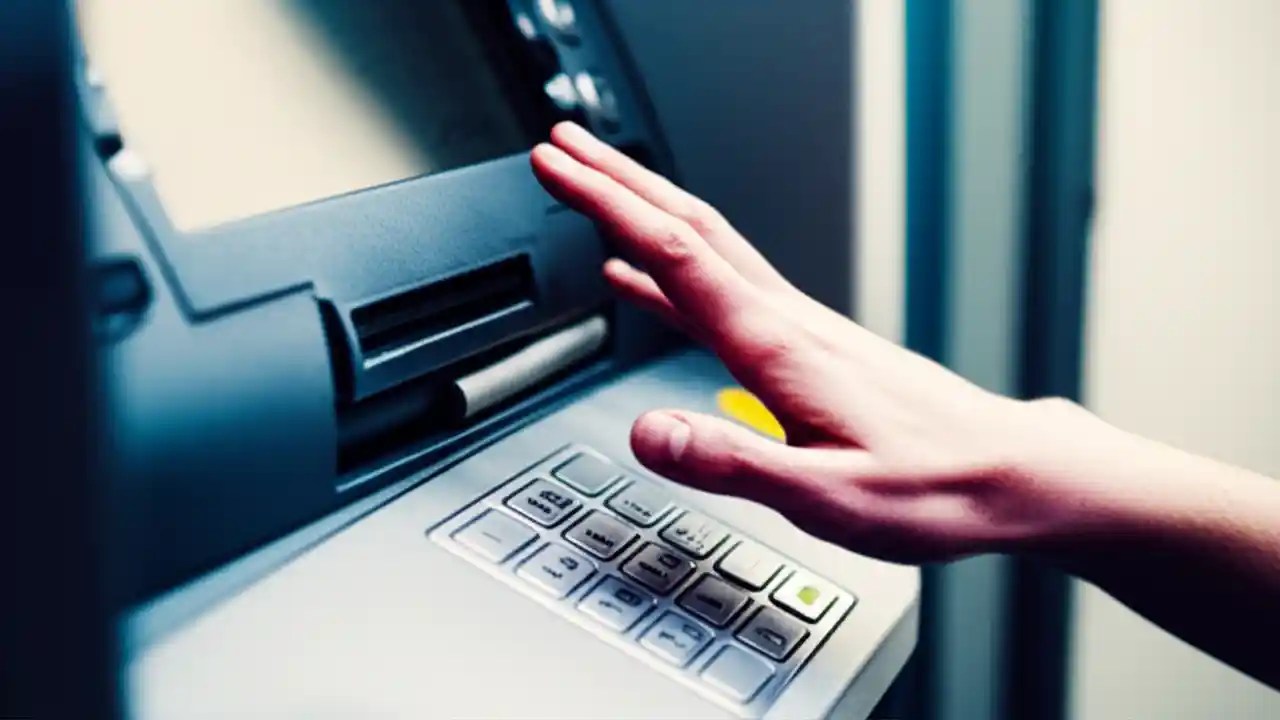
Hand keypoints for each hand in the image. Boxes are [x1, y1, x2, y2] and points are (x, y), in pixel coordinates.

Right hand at [530, 123, 1132, 562]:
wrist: (1006, 472)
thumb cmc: (929, 487)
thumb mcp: (825, 495)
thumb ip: (731, 461)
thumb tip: (646, 431)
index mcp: (776, 346)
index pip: (676, 254)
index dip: (609, 205)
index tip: (557, 167)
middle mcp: (784, 321)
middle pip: (687, 227)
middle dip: (616, 181)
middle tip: (560, 146)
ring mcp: (795, 327)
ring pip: (705, 247)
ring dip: (642, 210)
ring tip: (592, 188)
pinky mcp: (803, 346)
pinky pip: (719, 291)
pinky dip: (668, 274)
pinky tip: (639, 282)